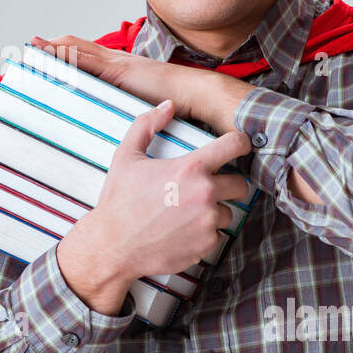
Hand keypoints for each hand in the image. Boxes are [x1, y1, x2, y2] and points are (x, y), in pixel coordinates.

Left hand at [30, 34, 208, 124]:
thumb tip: (120, 127)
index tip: (43, 54)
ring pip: (76, 49)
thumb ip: (129, 111)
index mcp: (120, 67)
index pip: (85, 54)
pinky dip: (65, 56)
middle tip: (28, 48)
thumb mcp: (144, 107)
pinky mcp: (119, 69)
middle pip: (75, 46)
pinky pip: (85, 60)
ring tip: (30, 48)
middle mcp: (116, 60)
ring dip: (52, 48)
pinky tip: (49, 55)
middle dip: (50, 46)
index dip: (64, 52)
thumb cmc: (176, 104)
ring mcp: (117, 62)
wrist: (196, 95)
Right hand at [58, 99, 252, 303]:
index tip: (239, 146)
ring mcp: (207, 222)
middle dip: (228, 184)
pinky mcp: (205, 245)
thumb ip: (147, 125)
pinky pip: (217, 235)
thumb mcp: (126, 156)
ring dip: (214, 210)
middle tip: (208, 186)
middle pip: (241, 184)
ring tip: (188, 211)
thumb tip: (167, 105)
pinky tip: (183, 229)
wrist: (112, 246)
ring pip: (228, 212)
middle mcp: (204, 194)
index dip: (241, 143)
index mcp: (190, 168)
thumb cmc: (118, 201)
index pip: (235, 146)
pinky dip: (205, 233)